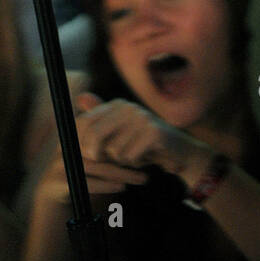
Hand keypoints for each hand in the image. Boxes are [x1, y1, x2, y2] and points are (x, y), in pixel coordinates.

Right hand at [34, 93, 148, 205]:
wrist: (57, 190)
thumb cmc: (85, 164)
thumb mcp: (95, 147)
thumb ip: (106, 129)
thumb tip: (130, 111)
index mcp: (74, 132)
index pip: (98, 129)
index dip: (120, 137)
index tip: (142, 145)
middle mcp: (64, 145)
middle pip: (99, 149)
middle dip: (124, 156)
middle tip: (146, 163)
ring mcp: (58, 164)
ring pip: (95, 167)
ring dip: (120, 173)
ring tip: (140, 177)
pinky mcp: (57, 183)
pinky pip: (86, 183)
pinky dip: (106, 185)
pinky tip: (122, 186)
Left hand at [74, 97, 205, 184]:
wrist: (179, 151)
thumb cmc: (143, 143)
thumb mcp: (119, 131)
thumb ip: (100, 117)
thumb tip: (81, 97)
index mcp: (118, 104)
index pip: (85, 123)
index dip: (81, 144)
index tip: (88, 156)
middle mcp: (129, 107)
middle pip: (96, 136)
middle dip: (97, 154)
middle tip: (107, 160)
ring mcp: (142, 118)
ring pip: (114, 151)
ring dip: (122, 161)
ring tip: (135, 154)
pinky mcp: (153, 132)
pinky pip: (130, 156)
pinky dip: (135, 163)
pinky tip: (145, 157)